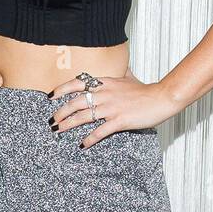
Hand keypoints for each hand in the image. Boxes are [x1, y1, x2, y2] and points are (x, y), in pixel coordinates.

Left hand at [48, 70, 176, 148]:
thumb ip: (120, 74)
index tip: (50, 96)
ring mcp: (112, 107)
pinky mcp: (119, 120)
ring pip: (83, 116)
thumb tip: (121, 67)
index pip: (78, 83)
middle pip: (76, 102)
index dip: (62, 89)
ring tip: (58, 130)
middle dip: (61, 112)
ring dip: (68, 124)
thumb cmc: (145, 90)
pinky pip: (100, 131)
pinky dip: (89, 139)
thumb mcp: (129, 77)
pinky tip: (82, 145)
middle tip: (52, 120)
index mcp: (106, 83)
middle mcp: (105, 94)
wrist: (162, 98)